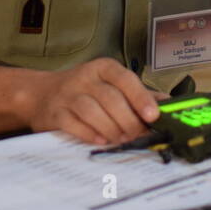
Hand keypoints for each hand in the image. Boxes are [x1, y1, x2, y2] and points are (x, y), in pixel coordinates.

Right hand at [17, 57, 161, 145]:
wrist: (40, 94)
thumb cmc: (85, 90)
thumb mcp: (110, 84)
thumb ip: (137, 94)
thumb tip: (169, 105)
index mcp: (103, 68)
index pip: (125, 79)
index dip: (140, 97)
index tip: (153, 115)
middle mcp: (85, 77)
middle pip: (110, 98)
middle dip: (128, 120)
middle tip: (139, 136)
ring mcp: (67, 94)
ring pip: (92, 111)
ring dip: (111, 129)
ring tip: (123, 140)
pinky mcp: (54, 112)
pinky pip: (73, 124)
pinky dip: (89, 134)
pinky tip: (101, 141)